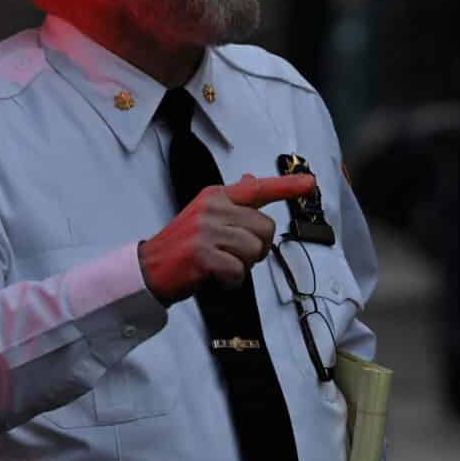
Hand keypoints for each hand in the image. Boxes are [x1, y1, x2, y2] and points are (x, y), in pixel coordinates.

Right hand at [138, 173, 316, 303]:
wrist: (149, 269)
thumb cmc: (183, 245)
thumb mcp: (206, 215)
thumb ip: (233, 202)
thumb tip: (252, 180)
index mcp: (216, 196)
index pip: (258, 188)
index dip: (287, 186)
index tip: (310, 182)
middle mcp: (212, 208)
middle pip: (265, 228)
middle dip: (258, 247)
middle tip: (234, 254)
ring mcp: (206, 231)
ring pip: (255, 250)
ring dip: (244, 265)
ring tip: (222, 264)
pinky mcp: (202, 255)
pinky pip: (239, 270)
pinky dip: (232, 280)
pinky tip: (216, 276)